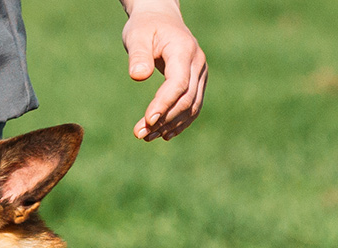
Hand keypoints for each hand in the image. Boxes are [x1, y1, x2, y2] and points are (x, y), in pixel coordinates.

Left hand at [121, 0, 206, 140]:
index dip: (164, 103)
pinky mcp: (198, 82)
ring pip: (192, 106)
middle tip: (140, 135)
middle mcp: (198, 63)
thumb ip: (138, 55)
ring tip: (147, 137)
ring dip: (171, 125)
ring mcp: (201, 74)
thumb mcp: (137, 35)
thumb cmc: (146, 27)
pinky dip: (179, 122)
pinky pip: (193, 106)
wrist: (162, 19)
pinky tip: (164, 134)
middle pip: (186, 99)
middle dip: (164, 119)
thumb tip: (137, 76)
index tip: (148, 120)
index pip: (178, 83)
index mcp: (184, 50)